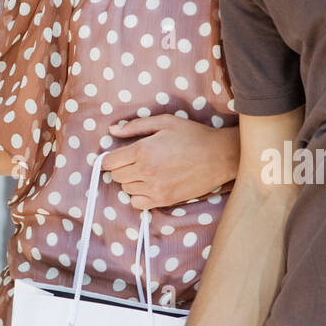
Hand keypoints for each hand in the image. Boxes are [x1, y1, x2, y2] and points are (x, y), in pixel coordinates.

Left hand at [102, 115, 238, 209]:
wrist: (219, 156)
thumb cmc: (192, 135)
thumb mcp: (164, 122)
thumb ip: (135, 126)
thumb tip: (112, 130)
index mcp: (142, 150)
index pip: (109, 162)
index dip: (107, 159)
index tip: (111, 157)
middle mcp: (145, 171)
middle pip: (116, 176)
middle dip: (119, 167)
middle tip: (132, 160)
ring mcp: (155, 188)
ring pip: (126, 189)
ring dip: (129, 180)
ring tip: (143, 171)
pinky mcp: (164, 200)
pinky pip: (137, 204)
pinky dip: (137, 196)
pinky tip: (147, 185)